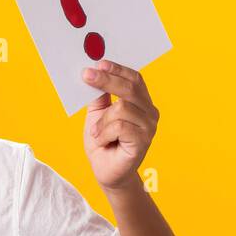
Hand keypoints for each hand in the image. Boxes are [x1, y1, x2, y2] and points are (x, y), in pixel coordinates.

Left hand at [81, 59, 158, 189]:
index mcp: (141, 102)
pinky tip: (102, 141)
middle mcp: (149, 112)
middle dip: (106, 80)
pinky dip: (104, 133)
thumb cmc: (103, 142)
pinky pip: (119, 126)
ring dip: (101, 121)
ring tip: (96, 133)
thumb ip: (99, 95)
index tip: (98, 63)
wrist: (106, 172)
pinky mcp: (143, 141)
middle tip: (86, 76)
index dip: (117, 69)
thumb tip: (93, 73)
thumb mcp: (97, 113)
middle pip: (130, 88)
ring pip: (121, 108)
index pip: (134, 79)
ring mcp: (148, 127)